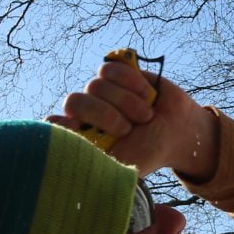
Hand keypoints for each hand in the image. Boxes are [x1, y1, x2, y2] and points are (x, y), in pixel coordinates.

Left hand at [50, 59, 219, 180]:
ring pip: (95, 85)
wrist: (179, 131)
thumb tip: (59, 136)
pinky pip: (111, 69)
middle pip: (75, 101)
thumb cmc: (149, 151)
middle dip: (105, 115)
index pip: (53, 124)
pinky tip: (146, 94)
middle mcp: (87, 112)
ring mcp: (101, 91)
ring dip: (126, 102)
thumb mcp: (123, 164)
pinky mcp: (117, 74)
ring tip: (145, 116)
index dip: (63, 124)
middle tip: (128, 129)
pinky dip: (131, 81)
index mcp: (82, 135)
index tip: (84, 131)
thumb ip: (93, 157)